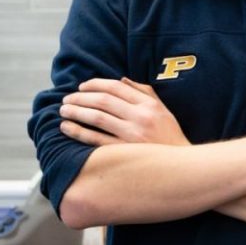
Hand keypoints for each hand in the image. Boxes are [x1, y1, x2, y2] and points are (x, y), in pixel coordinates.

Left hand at [60, 78, 188, 146]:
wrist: (181, 165)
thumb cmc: (170, 135)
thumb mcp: (163, 110)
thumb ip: (144, 92)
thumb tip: (121, 79)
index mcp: (150, 105)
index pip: (117, 87)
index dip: (95, 84)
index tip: (81, 87)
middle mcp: (141, 117)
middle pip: (103, 101)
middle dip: (80, 97)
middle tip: (67, 99)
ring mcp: (132, 135)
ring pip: (96, 118)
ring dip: (76, 112)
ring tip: (64, 110)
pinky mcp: (124, 151)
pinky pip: (95, 139)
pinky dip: (78, 132)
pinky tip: (67, 127)